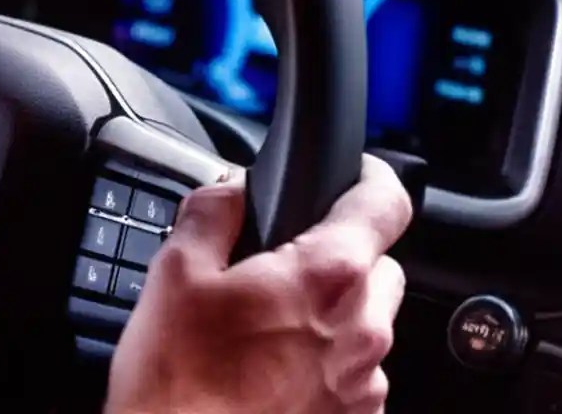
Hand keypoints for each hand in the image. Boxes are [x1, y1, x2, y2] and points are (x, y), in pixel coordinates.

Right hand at [106, 155, 412, 413]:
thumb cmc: (176, 386)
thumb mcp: (174, 274)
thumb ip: (215, 211)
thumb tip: (236, 187)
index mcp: (327, 279)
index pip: (387, 203)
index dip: (372, 178)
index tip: (359, 175)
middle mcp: (363, 333)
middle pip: (382, 266)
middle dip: (341, 258)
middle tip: (281, 272)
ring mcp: (364, 387)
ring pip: (369, 325)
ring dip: (333, 318)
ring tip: (267, 334)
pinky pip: (356, 376)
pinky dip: (326, 367)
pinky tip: (272, 375)